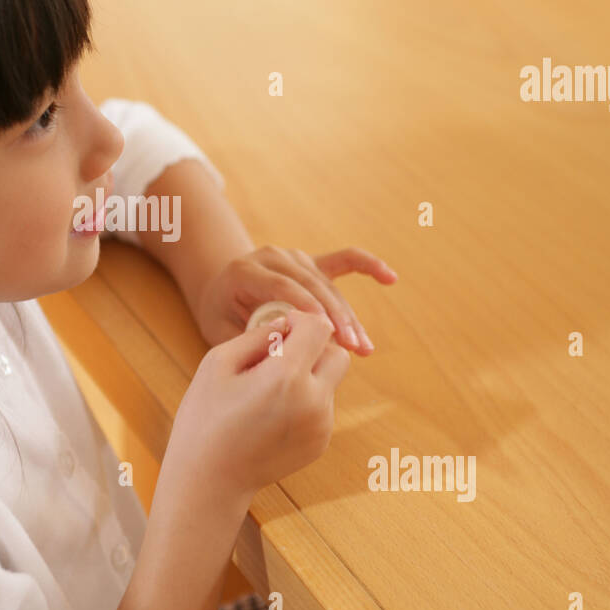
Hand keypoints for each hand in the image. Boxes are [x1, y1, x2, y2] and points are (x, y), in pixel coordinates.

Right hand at [166, 308, 350, 500]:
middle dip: (314, 348)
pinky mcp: (320, 443)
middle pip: (338, 355)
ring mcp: (321, 426)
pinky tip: (272, 415)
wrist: (209, 479)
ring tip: (268, 392)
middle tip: (279, 358)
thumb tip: (286, 323)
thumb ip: (257, 335)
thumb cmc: (205, 417)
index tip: (278, 331)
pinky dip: (305, 401)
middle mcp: (313, 401)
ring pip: (330, 382)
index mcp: (287, 377)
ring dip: (308, 376)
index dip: (299, 321)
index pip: (319, 328)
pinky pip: (323, 407)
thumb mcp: (218, 363)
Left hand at [192, 245, 397, 352]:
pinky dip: (367, 266)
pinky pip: (343, 261)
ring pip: (328, 285)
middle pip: (310, 285)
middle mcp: (272, 257)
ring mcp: (294, 258)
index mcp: (245, 271)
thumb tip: (283, 352)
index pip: (281, 286)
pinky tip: (390, 278)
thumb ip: (246, 338)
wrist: (219, 289)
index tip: (325, 331)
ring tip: (364, 347)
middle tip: (353, 348)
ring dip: (348, 316)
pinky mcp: (311, 263)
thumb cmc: (219, 315)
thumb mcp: (219, 329)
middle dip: (334, 316)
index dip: (306, 306)